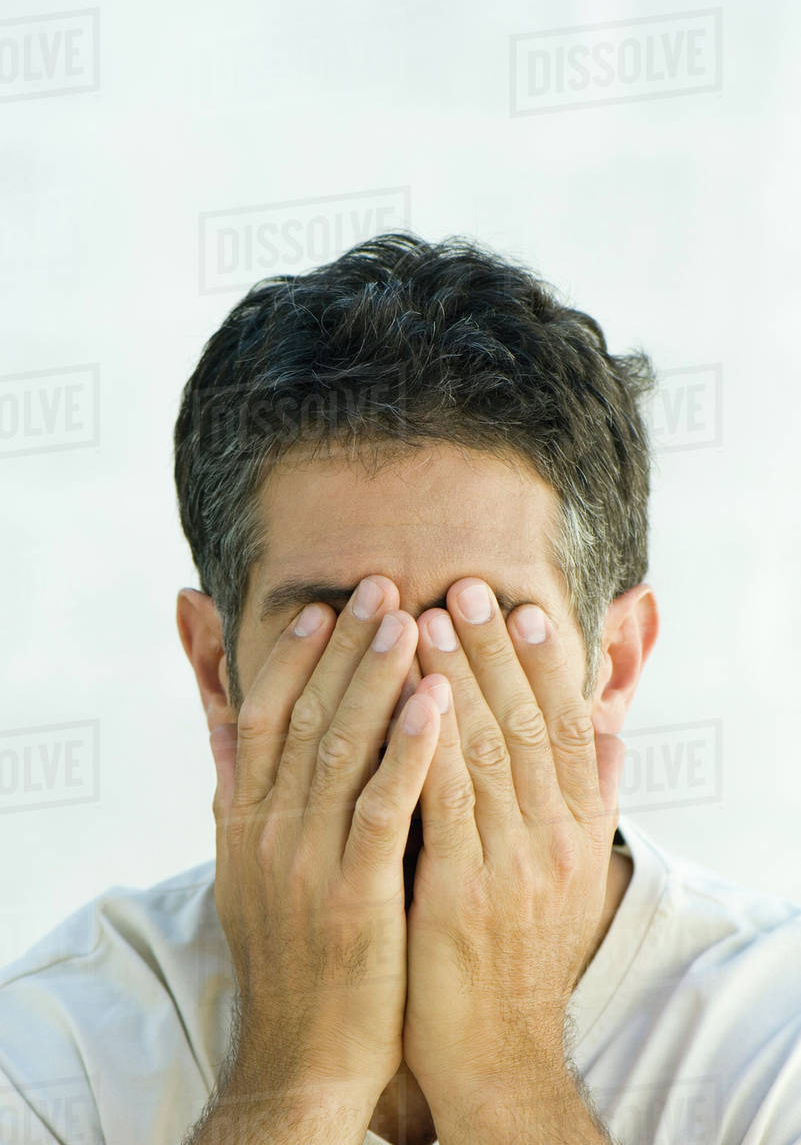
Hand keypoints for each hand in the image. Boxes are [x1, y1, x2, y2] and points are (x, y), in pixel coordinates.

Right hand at [208, 575, 446, 1127]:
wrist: (303, 1056)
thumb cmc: (292, 954)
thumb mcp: (246, 869)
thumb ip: (237, 790)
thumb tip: (223, 721)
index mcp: (246, 821)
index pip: (265, 716)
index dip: (293, 656)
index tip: (325, 606)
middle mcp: (270, 831)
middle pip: (307, 716)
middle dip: (347, 647)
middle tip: (383, 585)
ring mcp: (310, 862)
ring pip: (343, 748)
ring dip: (379, 677)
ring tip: (413, 619)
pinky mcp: (357, 895)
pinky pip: (384, 806)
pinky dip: (409, 747)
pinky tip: (438, 700)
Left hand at [402, 578, 623, 1118]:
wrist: (496, 1054)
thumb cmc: (521, 952)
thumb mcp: (571, 876)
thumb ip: (592, 799)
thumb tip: (615, 732)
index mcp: (579, 831)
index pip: (569, 729)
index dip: (546, 665)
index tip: (524, 608)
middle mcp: (554, 840)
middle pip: (527, 724)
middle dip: (494, 652)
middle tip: (465, 589)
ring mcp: (510, 866)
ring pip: (485, 751)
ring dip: (456, 680)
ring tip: (426, 621)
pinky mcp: (460, 893)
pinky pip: (443, 802)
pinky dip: (426, 742)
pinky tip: (407, 698)